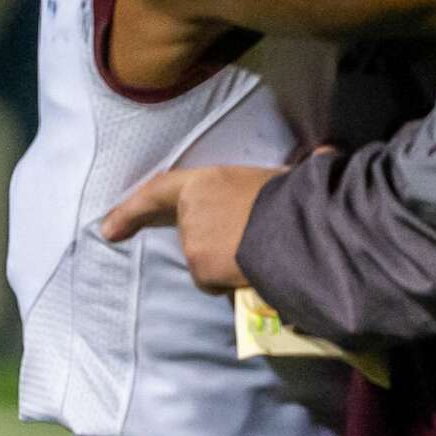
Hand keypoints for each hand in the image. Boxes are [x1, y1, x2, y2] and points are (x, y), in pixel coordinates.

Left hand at [101, 165, 285, 292]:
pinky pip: (216, 282)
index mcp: (207, 181)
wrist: (299, 230)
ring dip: (227, 262)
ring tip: (261, 254)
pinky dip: (232, 282)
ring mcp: (193, 242)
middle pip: (191, 234)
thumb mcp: (282, 177)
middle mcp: (191, 211)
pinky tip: (254, 273)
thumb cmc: (296, 198)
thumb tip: (326, 152)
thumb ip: (278, 176)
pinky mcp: (202, 269)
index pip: (158, 192)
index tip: (108, 229)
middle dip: (209, 242)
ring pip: (206, 262)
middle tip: (242, 242)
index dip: (130, 210)